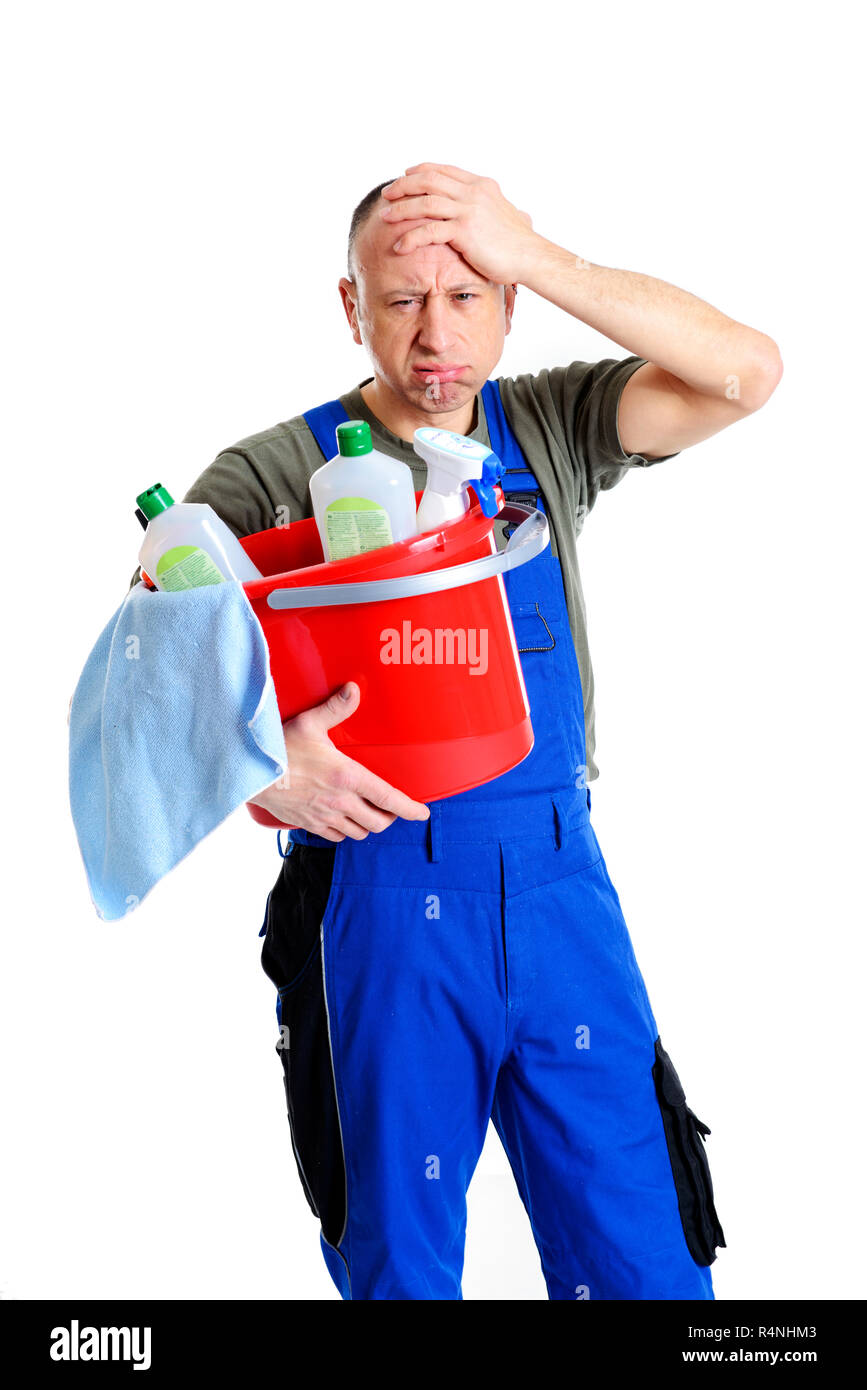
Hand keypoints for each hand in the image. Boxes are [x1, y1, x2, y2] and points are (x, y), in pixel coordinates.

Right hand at [248, 681, 430, 841]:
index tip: (422, 813)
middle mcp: (340, 803)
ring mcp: (325, 816)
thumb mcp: (310, 723)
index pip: (390, 799)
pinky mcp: (309, 824)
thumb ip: (335, 708)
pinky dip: (345, 831)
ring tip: (367, 812)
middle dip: (389, 817)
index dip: (410, 809)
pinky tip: (342, 819)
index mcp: (348, 778)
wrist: (249, 774)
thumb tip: (354, 689)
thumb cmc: (279, 748)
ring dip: (367, 825)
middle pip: (379, 823)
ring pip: (359, 833)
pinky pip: (336, 837)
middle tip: (389, 806)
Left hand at [379, 162, 540, 284]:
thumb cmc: (520, 242)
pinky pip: (429, 231)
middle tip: (387, 194)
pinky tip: (400, 246)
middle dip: (403, 186)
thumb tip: (506, 211)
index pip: (443, 170)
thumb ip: (495, 208)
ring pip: (425, 203)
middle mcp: (473, 192)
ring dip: (401, 209)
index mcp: (480, 185)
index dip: (420, 172)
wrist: (531, 256)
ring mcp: (468, 210)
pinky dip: (411, 238)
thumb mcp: (508, 214)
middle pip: (429, 181)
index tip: (404, 177)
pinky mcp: (464, 232)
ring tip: (385, 217)